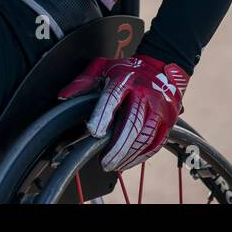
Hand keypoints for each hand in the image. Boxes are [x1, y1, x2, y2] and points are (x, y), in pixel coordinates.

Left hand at [58, 55, 188, 170]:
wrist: (161, 67)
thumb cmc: (128, 70)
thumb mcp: (103, 67)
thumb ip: (83, 81)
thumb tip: (63, 97)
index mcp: (126, 79)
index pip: (113, 97)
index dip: (103, 115)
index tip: (94, 132)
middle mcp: (145, 94)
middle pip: (133, 122)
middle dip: (118, 145)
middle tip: (104, 161)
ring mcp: (159, 108)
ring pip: (146, 136)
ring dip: (129, 154)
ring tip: (113, 164)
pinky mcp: (168, 121)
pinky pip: (156, 143)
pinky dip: (142, 156)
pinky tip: (128, 162)